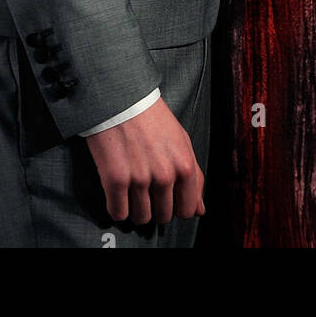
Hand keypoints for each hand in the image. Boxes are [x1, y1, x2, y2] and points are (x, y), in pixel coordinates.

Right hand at [85, 97, 204, 225]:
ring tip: (132, 188)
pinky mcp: (115, 180)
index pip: (186, 210)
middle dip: (155, 206)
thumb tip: (199, 210)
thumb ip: (195, 176)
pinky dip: (117, 207)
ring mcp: (140, 179)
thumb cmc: (152, 118)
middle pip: (163, 216)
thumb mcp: (182, 141)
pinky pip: (118, 213)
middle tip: (147, 187)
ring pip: (141, 218)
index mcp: (184, 166)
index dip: (176, 207)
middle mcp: (165, 175)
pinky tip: (118, 192)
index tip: (167, 198)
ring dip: (135, 208)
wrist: (121, 99)